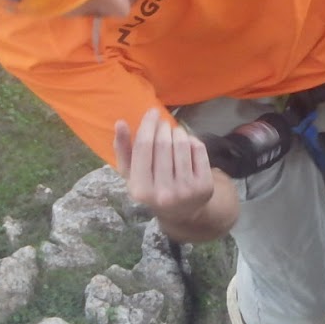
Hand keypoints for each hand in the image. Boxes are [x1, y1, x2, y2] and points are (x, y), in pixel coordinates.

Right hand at [113, 108, 215, 225]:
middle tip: (163, 123)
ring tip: (174, 133)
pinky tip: (187, 144)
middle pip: (163, 144)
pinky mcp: (204, 186)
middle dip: (163, 127)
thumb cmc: (152, 187)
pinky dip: (192, 140)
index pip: (143, 148)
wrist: (182, 212)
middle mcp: (163, 192)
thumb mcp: (132, 174)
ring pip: (182, 144)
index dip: (148, 125)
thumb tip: (120, 123)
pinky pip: (198, 150)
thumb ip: (123, 149)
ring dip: (178, 131)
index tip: (152, 112)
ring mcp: (186, 190)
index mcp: (140, 190)